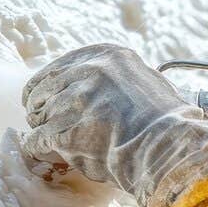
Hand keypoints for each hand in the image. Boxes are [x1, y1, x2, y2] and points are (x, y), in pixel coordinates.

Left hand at [22, 44, 207, 206]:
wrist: (171, 149)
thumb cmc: (167, 125)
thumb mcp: (146, 82)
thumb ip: (118, 79)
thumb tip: (103, 86)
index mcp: (108, 55)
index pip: (61, 66)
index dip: (48, 84)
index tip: (42, 95)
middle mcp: (89, 71)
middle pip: (45, 87)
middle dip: (39, 105)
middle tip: (39, 118)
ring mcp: (75, 99)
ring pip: (40, 113)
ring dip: (41, 127)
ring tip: (44, 137)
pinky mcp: (65, 129)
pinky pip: (38, 138)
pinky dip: (36, 146)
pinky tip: (40, 150)